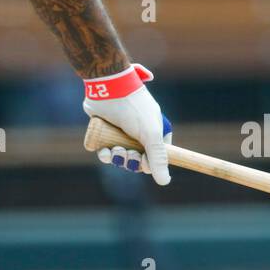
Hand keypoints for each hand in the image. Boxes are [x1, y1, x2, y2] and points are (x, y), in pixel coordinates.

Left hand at [82, 63, 171, 185]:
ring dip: (118, 158)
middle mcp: (139, 133)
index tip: (144, 163)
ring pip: (121, 157)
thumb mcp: (151, 134)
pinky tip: (104, 151)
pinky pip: (106, 152)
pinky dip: (105, 155)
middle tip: (128, 153)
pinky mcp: (105, 132)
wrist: (108, 86)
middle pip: (137, 160)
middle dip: (131, 161)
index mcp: (155, 132)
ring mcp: (121, 132)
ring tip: (116, 149)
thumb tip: (165, 182)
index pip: (155, 158)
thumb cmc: (134, 108)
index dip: (149, 164)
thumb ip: (158, 158)